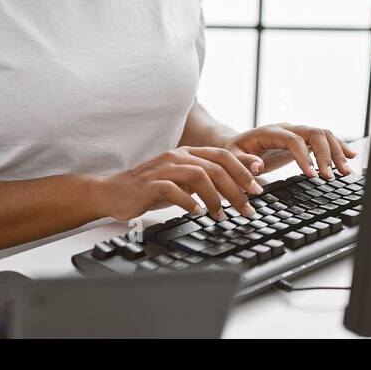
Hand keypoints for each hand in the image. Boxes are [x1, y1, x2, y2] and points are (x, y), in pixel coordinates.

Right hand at [95, 146, 264, 222]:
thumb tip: (233, 190)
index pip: (222, 155)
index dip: (243, 170)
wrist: (112, 192)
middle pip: (215, 167)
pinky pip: (174, 190)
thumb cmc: (148, 189)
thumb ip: (203, 180)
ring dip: (215, 198)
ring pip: (199, 176)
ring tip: (222, 216)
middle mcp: (176, 156)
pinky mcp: (150, 184)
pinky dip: (189, 202)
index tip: (258, 187)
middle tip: (248, 208)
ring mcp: (163, 169)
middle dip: (236, 188)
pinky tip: (197, 213)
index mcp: (186, 153)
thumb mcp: (180, 182)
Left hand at [217, 123, 357, 179]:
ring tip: (345, 172)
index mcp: (270, 131)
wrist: (236, 144)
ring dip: (336, 152)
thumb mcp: (232, 157)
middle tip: (331, 177)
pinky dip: (339, 148)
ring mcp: (297, 132)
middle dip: (325, 154)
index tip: (312, 176)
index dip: (304, 157)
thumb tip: (257, 166)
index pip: (293, 140)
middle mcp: (287, 128)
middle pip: (314, 133)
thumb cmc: (234, 151)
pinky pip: (325, 140)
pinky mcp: (304, 139)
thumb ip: (242, 162)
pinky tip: (351, 157)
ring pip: (324, 135)